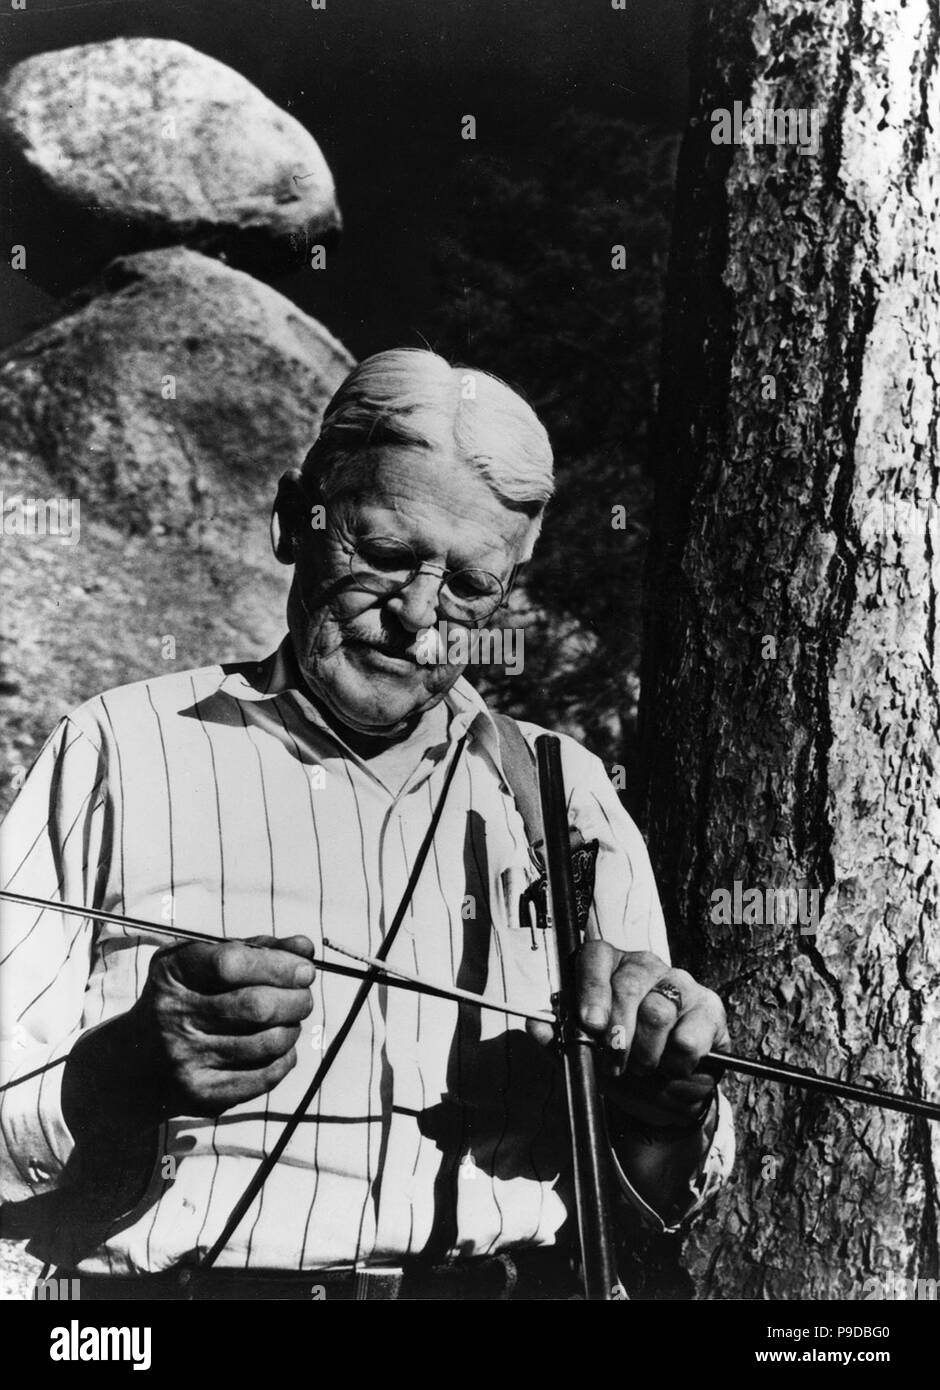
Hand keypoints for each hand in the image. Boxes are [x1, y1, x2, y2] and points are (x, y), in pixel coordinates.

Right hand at [125, 935, 315, 1119]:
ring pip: (268, 1042)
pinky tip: (279, 1048)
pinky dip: (285, 1058)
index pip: (231, 963)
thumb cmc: (188, 998)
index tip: (306, 968)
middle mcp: (174, 1015)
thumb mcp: (207, 962)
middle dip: (296, 999)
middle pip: (257, 1006)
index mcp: (174, 972)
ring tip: (289, 1021)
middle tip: (304, 996)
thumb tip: (305, 949)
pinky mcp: (201, 1094)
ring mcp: (186, 1058)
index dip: (278, 965)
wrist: (134, 1062)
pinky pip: (265, 1076)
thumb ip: (257, 950)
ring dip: (292, 1028)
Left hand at [531, 943, 728, 1130]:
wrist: (662, 1096)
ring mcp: (680, 984)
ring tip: (642, 1069)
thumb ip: (559, 1040)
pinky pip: (688, 1038)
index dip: (591, 988)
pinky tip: (671, 1067)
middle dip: (617, 1032)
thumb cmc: (619, 1064)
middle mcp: (645, 967)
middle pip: (628, 984)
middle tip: (615, 1062)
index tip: (590, 1022)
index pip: (596, 955)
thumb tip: (535, 1026)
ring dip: (645, 1054)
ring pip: (658, 1012)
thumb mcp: (583, 1056)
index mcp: (609, 968)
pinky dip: (675, 1064)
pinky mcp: (709, 1009)